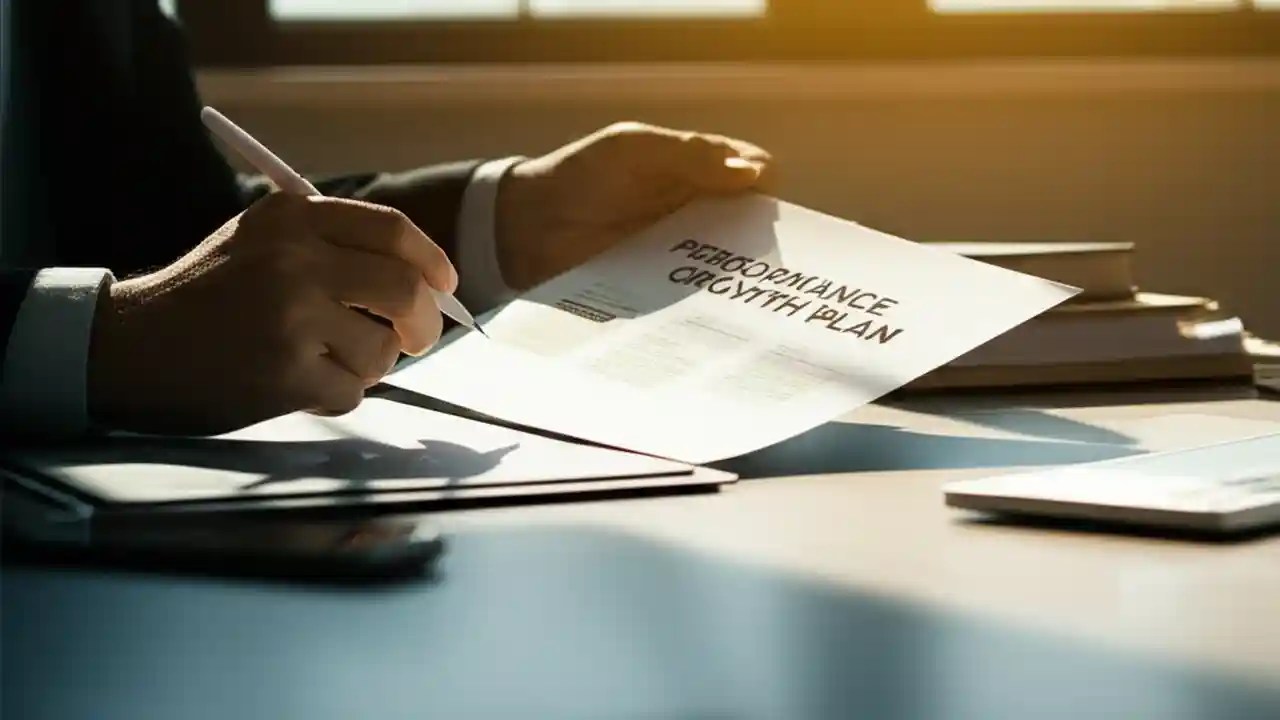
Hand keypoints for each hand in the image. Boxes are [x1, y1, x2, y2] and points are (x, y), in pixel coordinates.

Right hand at [88, 193, 456, 434]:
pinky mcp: (285, 372)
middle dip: (423, 323)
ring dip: (367, 365)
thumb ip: (333, 247)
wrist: (133, 345)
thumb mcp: (262, 240)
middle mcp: (295, 261)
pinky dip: (335, 394)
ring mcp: (291, 317)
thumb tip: (424, 280)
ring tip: (325, 360)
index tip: (445, 284)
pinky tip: (297, 383)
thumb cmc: (209, 294)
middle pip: (404, 291)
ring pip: (382, 350)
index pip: (391, 230)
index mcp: (292, 219)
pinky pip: (352, 390)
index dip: (430, 260)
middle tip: (415, 339)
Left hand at [495, 122, 772, 289]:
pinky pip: (693, 297)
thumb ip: (690, 154)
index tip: (777, 221)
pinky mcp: (660, 288)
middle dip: (766, 248)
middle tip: (776, 272)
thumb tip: (757, 171)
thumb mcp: (632, 149)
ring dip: (739, 280)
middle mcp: (697, 211)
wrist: (523, 227)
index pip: (755, 178)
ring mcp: (679, 251)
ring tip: (751, 302)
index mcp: (697, 170)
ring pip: (727, 266)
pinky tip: (714, 317)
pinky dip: (706, 305)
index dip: (770, 196)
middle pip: (750, 229)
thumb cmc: (579, 175)